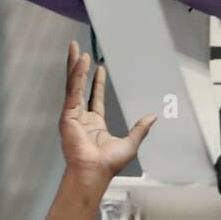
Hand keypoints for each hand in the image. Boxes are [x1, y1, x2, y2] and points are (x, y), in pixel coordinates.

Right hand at [60, 42, 156, 181]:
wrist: (95, 171)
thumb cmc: (108, 163)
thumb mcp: (130, 143)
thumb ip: (140, 129)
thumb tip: (153, 117)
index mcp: (94, 124)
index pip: (94, 98)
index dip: (96, 82)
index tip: (99, 68)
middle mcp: (81, 118)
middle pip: (79, 87)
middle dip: (79, 69)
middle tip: (78, 50)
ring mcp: (72, 116)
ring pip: (73, 85)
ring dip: (74, 66)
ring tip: (74, 48)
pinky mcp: (67, 115)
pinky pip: (73, 91)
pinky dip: (77, 76)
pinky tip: (80, 62)